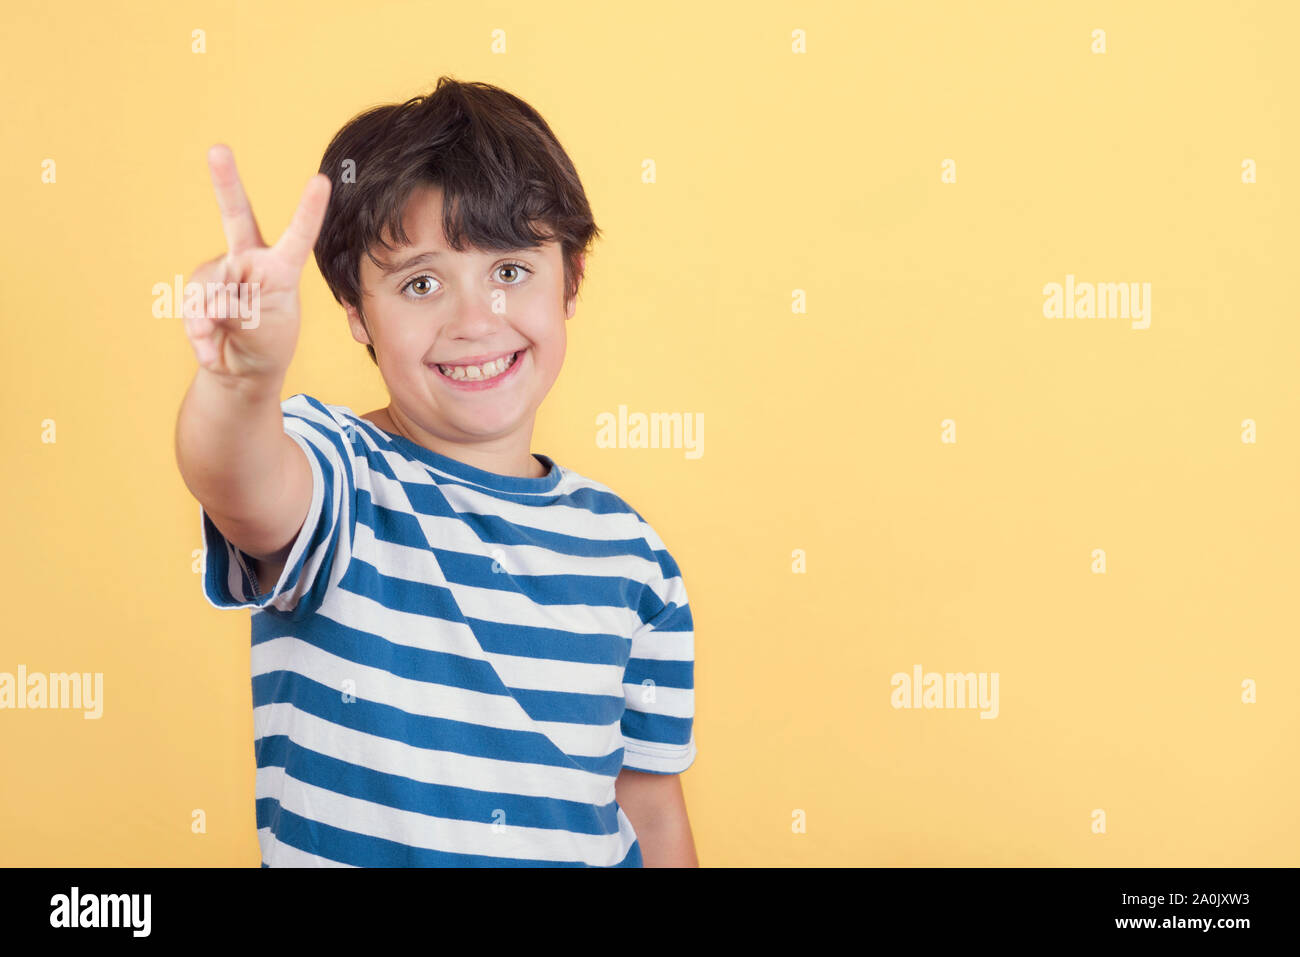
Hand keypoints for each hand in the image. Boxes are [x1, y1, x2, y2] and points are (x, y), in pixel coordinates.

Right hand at [183, 144, 330, 381]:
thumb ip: (240, 315)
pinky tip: (211, 348)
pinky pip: (194, 310)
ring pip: (210, 286)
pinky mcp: (197, 289)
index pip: (297, 236)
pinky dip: (201, 336)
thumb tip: (206, 309)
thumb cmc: (267, 342)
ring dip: (214, 320)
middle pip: (235, 215)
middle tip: (218, 149)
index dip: (308, 209)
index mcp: (280, 267)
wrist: (242, 367)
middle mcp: (248, 259)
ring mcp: (219, 271)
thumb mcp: (267, 331)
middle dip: (225, 181)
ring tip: (225, 337)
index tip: (321, 180)